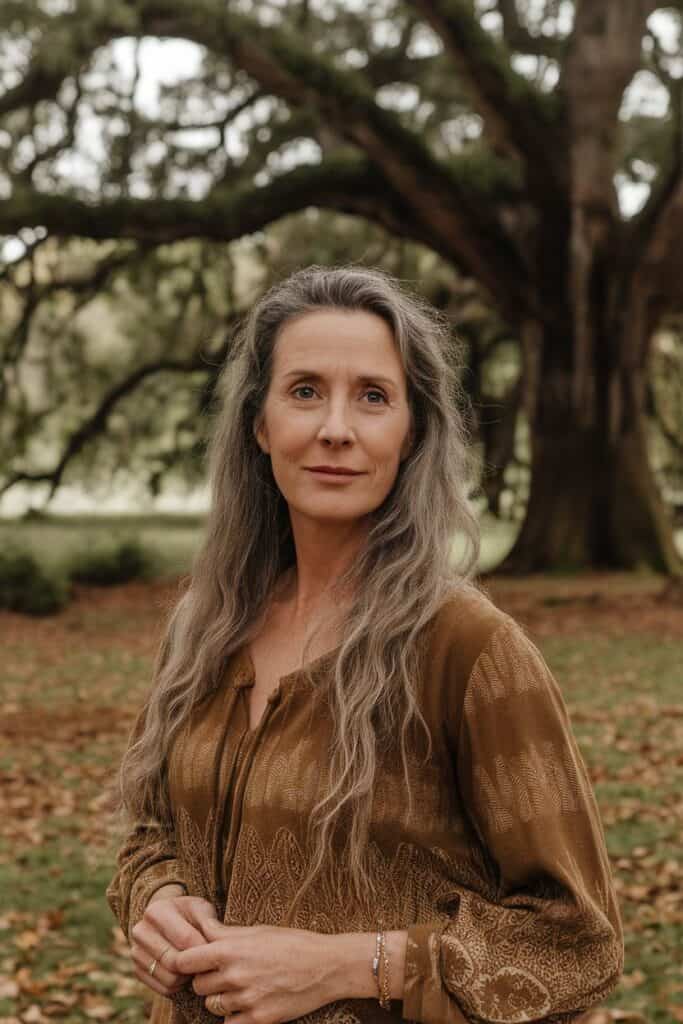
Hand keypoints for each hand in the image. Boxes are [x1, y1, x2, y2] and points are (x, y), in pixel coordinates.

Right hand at [130, 886, 217, 998]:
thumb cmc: (188, 913)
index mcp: (155, 911)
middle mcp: (140, 932)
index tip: (215, 951)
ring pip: (169, 979)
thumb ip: (207, 922)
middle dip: (194, 965)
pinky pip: (164, 989)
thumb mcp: (200, 908)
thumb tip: (212, 942)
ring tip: (197, 966)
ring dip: (188, 977)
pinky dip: (179, 986)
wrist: (166, 918)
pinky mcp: (137, 971)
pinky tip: (186, 973)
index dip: (203, 949)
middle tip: (208, 962)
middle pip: (174, 961)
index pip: (184, 939)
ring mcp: (135, 952)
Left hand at [175, 918, 336, 1023]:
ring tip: (240, 988)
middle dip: (207, 980)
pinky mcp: (259, 1020)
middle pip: (198, 985)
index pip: (186, 960)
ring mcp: (246, 1000)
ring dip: (220, 999)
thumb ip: (227, 935)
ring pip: (213, 1006)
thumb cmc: (293, 942)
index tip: (190, 963)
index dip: (185, 962)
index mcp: (231, 949)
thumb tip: (201, 931)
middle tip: (223, 975)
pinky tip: (247, 1006)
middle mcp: (235, 975)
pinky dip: (234, 1018)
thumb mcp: (258, 931)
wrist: (326, 966)